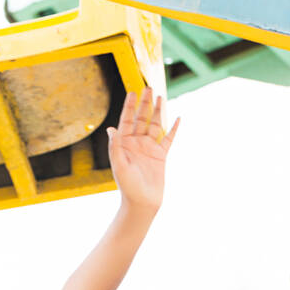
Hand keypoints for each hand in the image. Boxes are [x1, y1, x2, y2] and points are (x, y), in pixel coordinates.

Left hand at [107, 87, 178, 212]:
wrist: (142, 202)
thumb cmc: (128, 186)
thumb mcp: (119, 165)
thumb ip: (115, 147)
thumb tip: (112, 129)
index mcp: (124, 144)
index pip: (126, 120)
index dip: (129, 106)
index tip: (133, 92)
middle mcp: (136, 144)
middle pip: (141, 118)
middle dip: (144, 103)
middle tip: (148, 87)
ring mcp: (149, 148)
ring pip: (154, 125)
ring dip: (158, 111)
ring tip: (161, 96)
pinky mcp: (161, 156)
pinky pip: (168, 139)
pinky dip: (173, 129)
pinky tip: (177, 118)